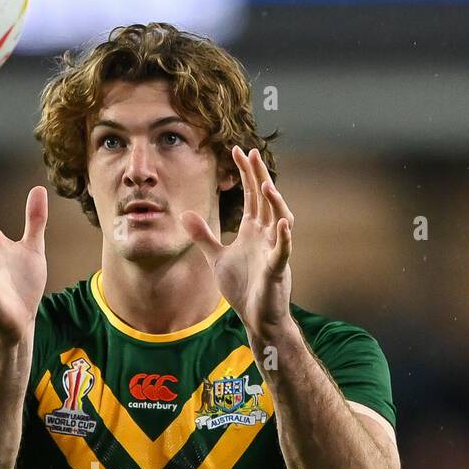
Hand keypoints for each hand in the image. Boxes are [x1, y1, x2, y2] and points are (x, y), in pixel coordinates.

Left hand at [180, 146, 293, 335]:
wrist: (257, 317)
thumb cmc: (243, 287)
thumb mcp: (216, 258)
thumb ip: (204, 236)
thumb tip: (184, 214)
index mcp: (252, 230)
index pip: (250, 195)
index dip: (245, 173)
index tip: (237, 151)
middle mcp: (266, 235)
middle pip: (265, 200)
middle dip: (259, 177)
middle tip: (251, 153)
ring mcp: (273, 251)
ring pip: (280, 220)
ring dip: (275, 203)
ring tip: (266, 185)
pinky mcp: (277, 270)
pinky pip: (283, 251)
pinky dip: (284, 238)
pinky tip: (282, 224)